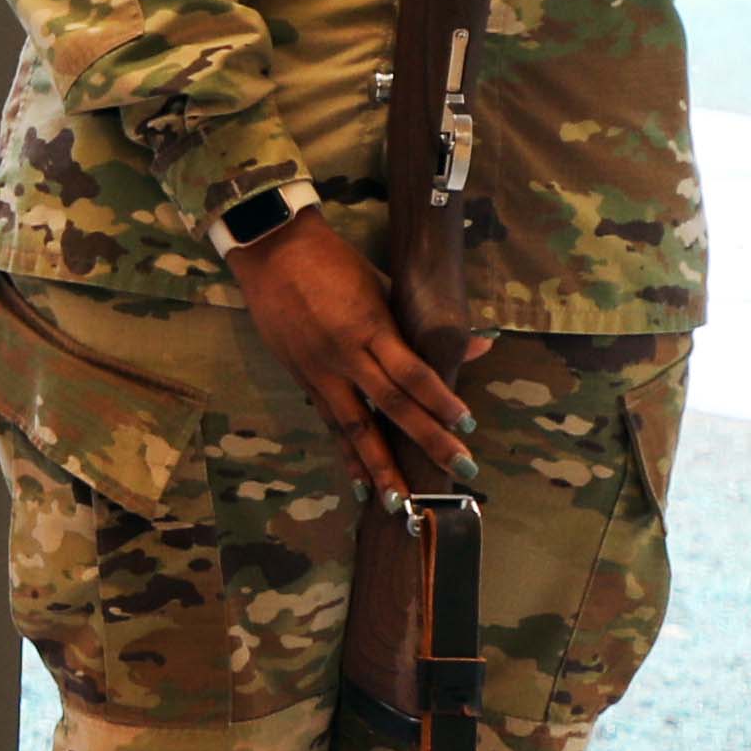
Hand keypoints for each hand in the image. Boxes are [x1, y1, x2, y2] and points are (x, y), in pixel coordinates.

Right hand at [234, 209, 471, 495]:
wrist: (269, 250)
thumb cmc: (332, 260)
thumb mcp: (384, 283)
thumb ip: (425, 323)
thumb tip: (481, 345)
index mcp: (368, 326)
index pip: (412, 373)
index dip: (441, 401)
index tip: (468, 426)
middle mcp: (343, 355)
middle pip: (391, 407)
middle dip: (426, 442)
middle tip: (459, 470)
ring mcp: (317, 370)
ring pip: (353, 426)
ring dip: (377, 466)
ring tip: (396, 500)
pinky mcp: (300, 377)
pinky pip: (329, 421)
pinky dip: (345, 452)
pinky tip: (357, 478)